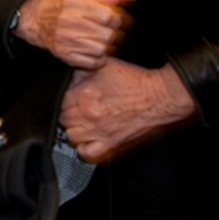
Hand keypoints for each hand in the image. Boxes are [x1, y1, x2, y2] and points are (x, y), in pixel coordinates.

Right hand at [13, 0, 132, 69]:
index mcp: (75, 4)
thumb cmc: (65, 6)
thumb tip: (126, 2)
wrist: (39, 20)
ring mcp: (66, 40)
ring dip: (107, 46)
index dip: (119, 19)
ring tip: (102, 40)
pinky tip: (95, 50)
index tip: (119, 20)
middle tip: (111, 31)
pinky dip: (99, 59)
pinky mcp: (66, 55)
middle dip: (114, 33)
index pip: (109, 16)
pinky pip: (94, 63)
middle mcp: (69, 22)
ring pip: (102, 50)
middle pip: (108, 35)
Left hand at [61, 61, 195, 162]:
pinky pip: (87, 153)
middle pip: (63, 119)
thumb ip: (81, 71)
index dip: (63, 97)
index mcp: (85, 96)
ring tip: (80, 123)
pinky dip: (84, 148)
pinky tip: (87, 139)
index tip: (69, 97)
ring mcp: (100, 132)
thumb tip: (67, 77)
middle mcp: (90, 116)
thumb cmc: (135, 81)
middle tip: (75, 109)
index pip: (59, 100)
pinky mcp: (111, 144)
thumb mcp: (104, 66)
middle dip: (67, 112)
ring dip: (73, 129)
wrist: (159, 96)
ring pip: (71, 137)